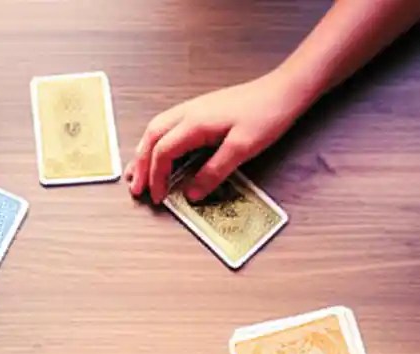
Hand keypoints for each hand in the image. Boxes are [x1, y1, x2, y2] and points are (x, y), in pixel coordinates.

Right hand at [125, 70, 306, 204]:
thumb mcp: (242, 149)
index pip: (162, 152)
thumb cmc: (266, 115)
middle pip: (151, 138)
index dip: (155, 177)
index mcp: (195, 123)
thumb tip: (191, 193)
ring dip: (145, 151)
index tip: (157, 197)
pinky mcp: (202, 110)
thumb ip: (214, 172)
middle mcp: (188, 113)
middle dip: (140, 164)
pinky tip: (161, 151)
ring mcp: (193, 109)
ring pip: (157, 129)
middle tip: (135, 187)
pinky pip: (169, 126)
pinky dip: (158, 142)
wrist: (283, 90)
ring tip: (138, 171)